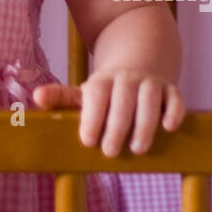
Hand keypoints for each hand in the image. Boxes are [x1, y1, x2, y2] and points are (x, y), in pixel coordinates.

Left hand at [32, 71, 185, 156]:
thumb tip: (37, 97)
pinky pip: (175, 97)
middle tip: (110, 152)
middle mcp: (127, 79)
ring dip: (145, 123)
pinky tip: (169, 128)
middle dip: (117, 126)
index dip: (92, 116)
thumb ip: (62, 97)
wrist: (139, 59)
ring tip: (138, 148)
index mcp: (102, 81)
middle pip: (123, 98)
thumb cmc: (107, 89)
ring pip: (150, 98)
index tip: (87, 141)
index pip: (97, 94)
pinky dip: (174, 111)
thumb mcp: (84, 92)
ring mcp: (150, 83)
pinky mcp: (170, 89)